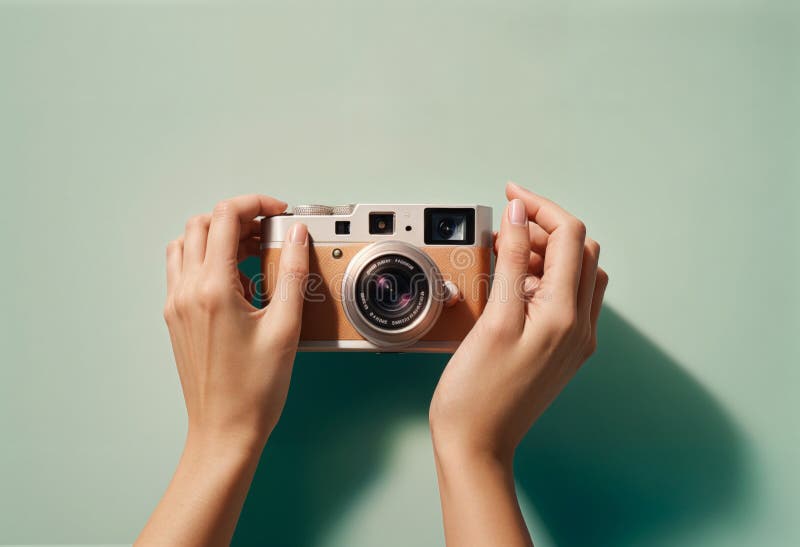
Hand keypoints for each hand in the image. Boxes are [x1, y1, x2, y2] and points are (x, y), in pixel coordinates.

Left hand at [164, 194, 308, 447]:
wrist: (224, 430)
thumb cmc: (253, 390)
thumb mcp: (285, 328)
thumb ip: (294, 274)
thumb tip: (297, 236)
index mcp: (212, 289)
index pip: (224, 218)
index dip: (254, 205)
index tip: (278, 213)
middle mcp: (187, 292)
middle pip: (201, 224)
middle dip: (237, 218)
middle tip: (269, 232)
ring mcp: (176, 305)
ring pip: (186, 244)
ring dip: (217, 236)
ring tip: (252, 252)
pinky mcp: (176, 318)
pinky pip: (182, 270)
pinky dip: (205, 259)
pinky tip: (236, 280)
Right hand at [429, 182, 607, 545]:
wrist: (477, 444)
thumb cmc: (477, 392)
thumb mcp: (494, 318)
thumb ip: (513, 261)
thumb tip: (519, 215)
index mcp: (566, 314)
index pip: (571, 236)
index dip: (541, 207)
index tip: (510, 195)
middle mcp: (580, 325)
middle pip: (579, 251)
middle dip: (544, 228)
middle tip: (504, 228)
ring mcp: (574, 339)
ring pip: (576, 273)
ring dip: (547, 252)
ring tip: (507, 252)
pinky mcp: (561, 349)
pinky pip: (565, 297)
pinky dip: (545, 277)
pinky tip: (514, 282)